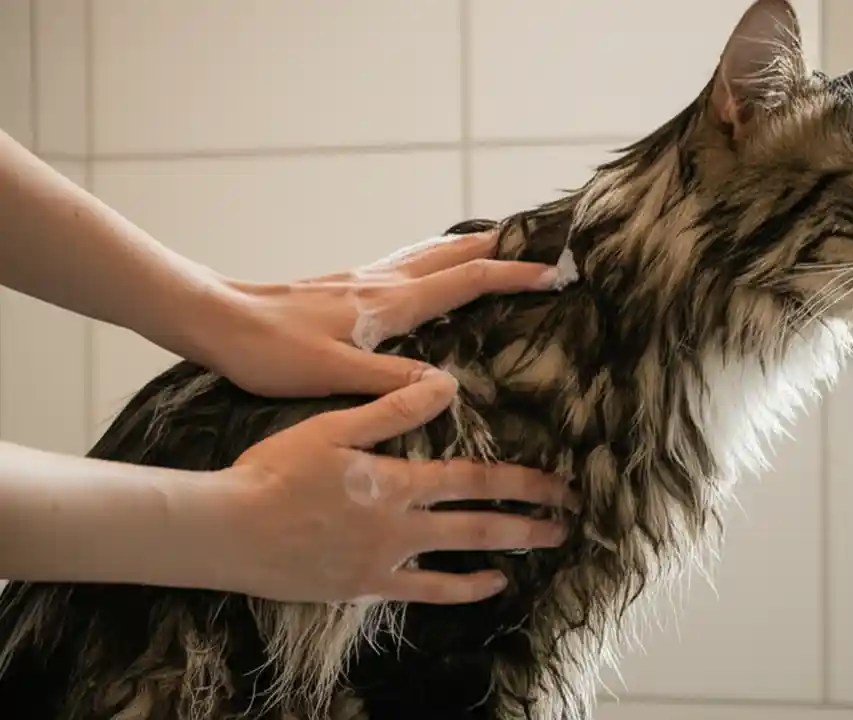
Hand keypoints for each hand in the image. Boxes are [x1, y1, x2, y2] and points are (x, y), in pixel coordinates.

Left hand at [203, 230, 571, 397]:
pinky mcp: (346, 284)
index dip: (512, 275)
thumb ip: (392, 382)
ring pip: (431, 251)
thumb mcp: (335, 376)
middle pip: (455, 253)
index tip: (554, 274)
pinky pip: (407, 261)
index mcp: (390, 303)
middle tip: (540, 241)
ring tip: (498, 241)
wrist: (217, 319)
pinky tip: (428, 265)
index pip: (466, 281)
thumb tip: (448, 386)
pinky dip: (435, 255)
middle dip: (501, 246)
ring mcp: (364, 279)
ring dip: (469, 245)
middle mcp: (383, 282)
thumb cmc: (271, 352)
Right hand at [217, 370, 576, 603]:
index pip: (475, 479)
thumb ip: (393, 408)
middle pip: (482, 521)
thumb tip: (446, 384)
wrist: (228, 530)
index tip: (559, 481)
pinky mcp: (366, 587)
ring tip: (547, 543)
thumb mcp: (334, 426)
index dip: (522, 480)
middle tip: (569, 514)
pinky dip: (466, 590)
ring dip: (510, 549)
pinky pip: (428, 593)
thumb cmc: (275, 472)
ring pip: (463, 558)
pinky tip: (494, 585)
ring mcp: (386, 561)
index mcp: (397, 481)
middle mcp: (402, 525)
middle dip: (532, 517)